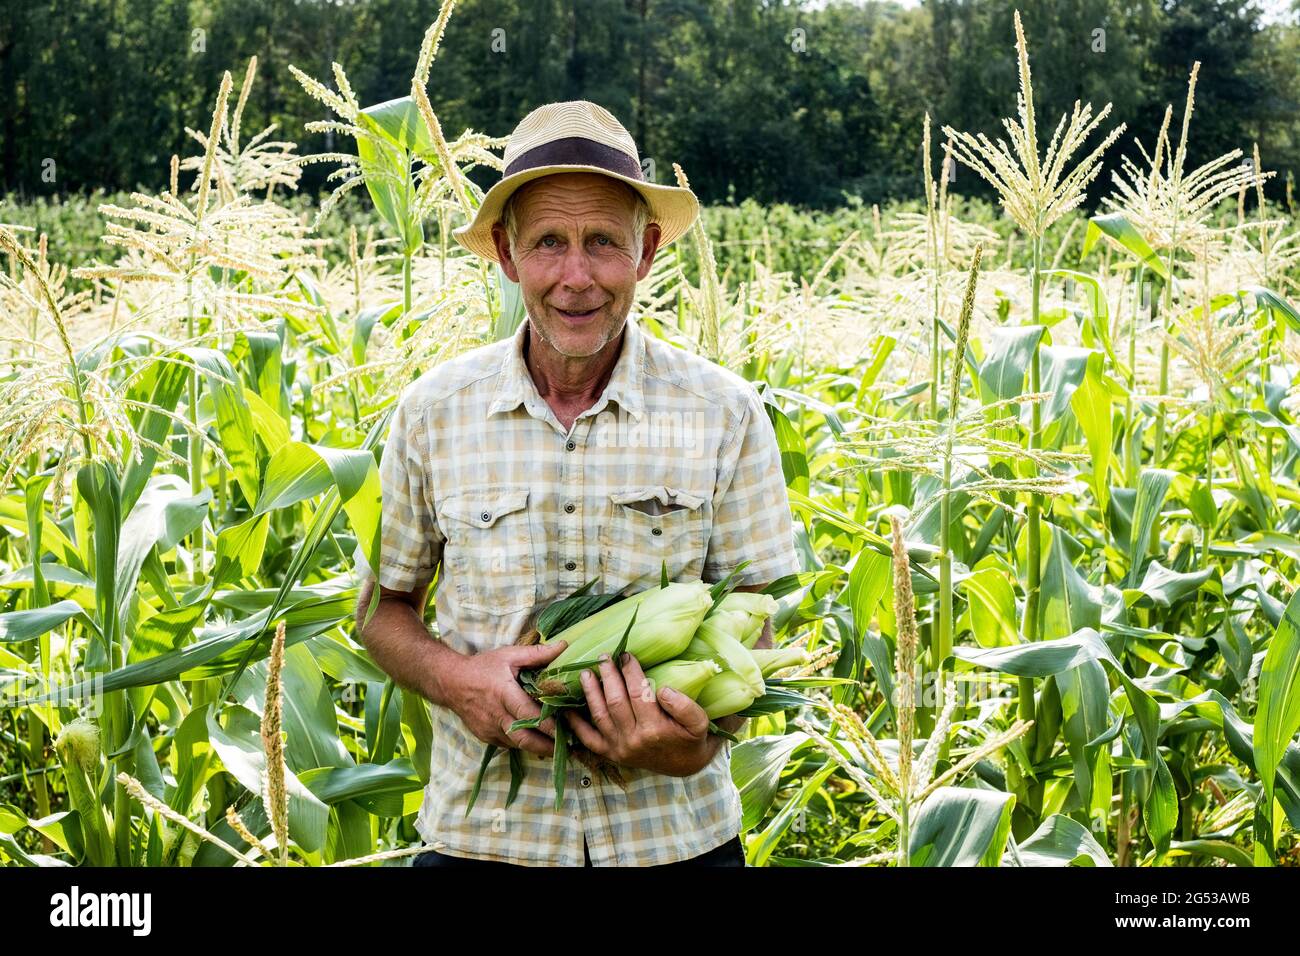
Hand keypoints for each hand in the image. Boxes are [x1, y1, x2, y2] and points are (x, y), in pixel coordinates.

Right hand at [439, 640, 567, 755]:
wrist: (451, 682)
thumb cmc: (482, 667)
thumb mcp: (509, 655)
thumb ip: (537, 654)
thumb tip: (564, 647)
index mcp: (503, 693)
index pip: (528, 714)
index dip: (548, 725)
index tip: (569, 729)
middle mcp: (495, 715)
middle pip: (524, 739)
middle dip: (547, 746)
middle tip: (570, 746)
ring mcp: (489, 729)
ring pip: (517, 745)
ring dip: (538, 747)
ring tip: (560, 746)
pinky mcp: (486, 737)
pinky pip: (508, 744)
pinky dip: (523, 743)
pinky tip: (538, 741)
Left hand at [563, 652, 718, 776]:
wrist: (685, 767)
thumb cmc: (691, 738)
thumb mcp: (699, 723)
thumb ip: (685, 706)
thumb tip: (663, 689)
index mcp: (655, 730)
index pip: (638, 693)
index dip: (631, 671)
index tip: (627, 654)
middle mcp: (633, 740)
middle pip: (615, 702)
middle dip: (609, 676)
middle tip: (604, 657)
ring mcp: (619, 748)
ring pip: (599, 716)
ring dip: (591, 693)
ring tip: (586, 673)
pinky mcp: (611, 754)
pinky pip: (588, 739)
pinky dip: (576, 725)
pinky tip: (567, 709)